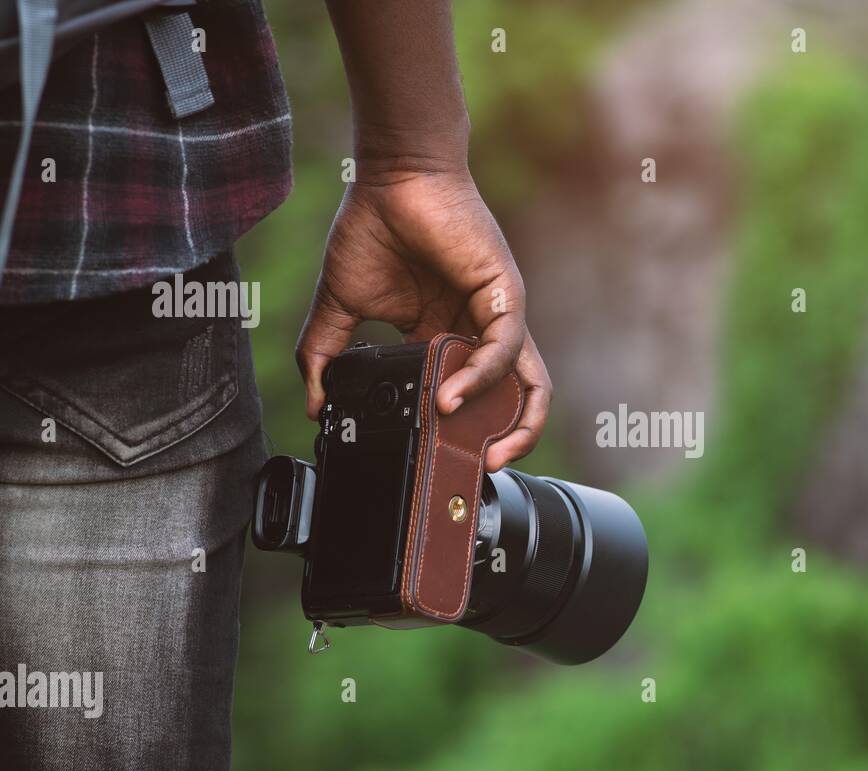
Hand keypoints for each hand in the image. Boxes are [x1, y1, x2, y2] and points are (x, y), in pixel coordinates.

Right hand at [296, 166, 550, 470]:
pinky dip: (481, 378)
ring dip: (513, 425)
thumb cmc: (375, 227)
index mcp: (447, 339)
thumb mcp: (343, 304)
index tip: (444, 463)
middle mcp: (479, 334)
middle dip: (507, 443)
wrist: (391, 176)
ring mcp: (497, 317)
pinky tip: (449, 397)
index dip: (466, 435)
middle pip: (513, 402)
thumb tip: (314, 404)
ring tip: (484, 453)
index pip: (471, 400)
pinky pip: (505, 349)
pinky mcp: (504, 296)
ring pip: (528, 384)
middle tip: (478, 471)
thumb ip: (325, 354)